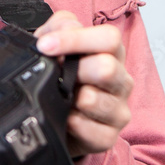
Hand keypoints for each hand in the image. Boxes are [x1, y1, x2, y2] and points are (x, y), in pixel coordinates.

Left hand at [34, 10, 133, 158]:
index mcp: (110, 54)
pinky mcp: (108, 136)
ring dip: (68, 97)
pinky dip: (70, 123)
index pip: (109, 38)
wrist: (56, 118)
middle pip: (106, 68)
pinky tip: (64, 118)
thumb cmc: (59, 78)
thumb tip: (64, 28)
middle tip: (54, 73)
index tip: (45, 45)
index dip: (75, 39)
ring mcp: (117, 109)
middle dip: (73, 70)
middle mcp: (119, 80)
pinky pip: (90, 130)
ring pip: (94, 99)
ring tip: (58, 97)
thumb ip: (59, 27)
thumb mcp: (54, 46)